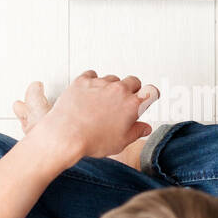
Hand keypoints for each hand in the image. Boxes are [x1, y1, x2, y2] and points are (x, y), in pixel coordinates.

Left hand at [18, 71, 158, 164]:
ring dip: (111, 87)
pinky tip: (88, 94)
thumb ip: (136, 132)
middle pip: (133, 81)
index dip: (150, 95)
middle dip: (131, 90)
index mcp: (132, 105)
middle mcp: (119, 90)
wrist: (65, 136)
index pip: (152, 91)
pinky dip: (92, 82)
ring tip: (101, 102)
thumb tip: (145, 128)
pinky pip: (92, 75)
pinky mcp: (83, 80)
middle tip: (122, 103)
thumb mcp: (120, 142)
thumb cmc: (92, 141)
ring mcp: (100, 83)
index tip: (146, 99)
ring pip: (112, 78)